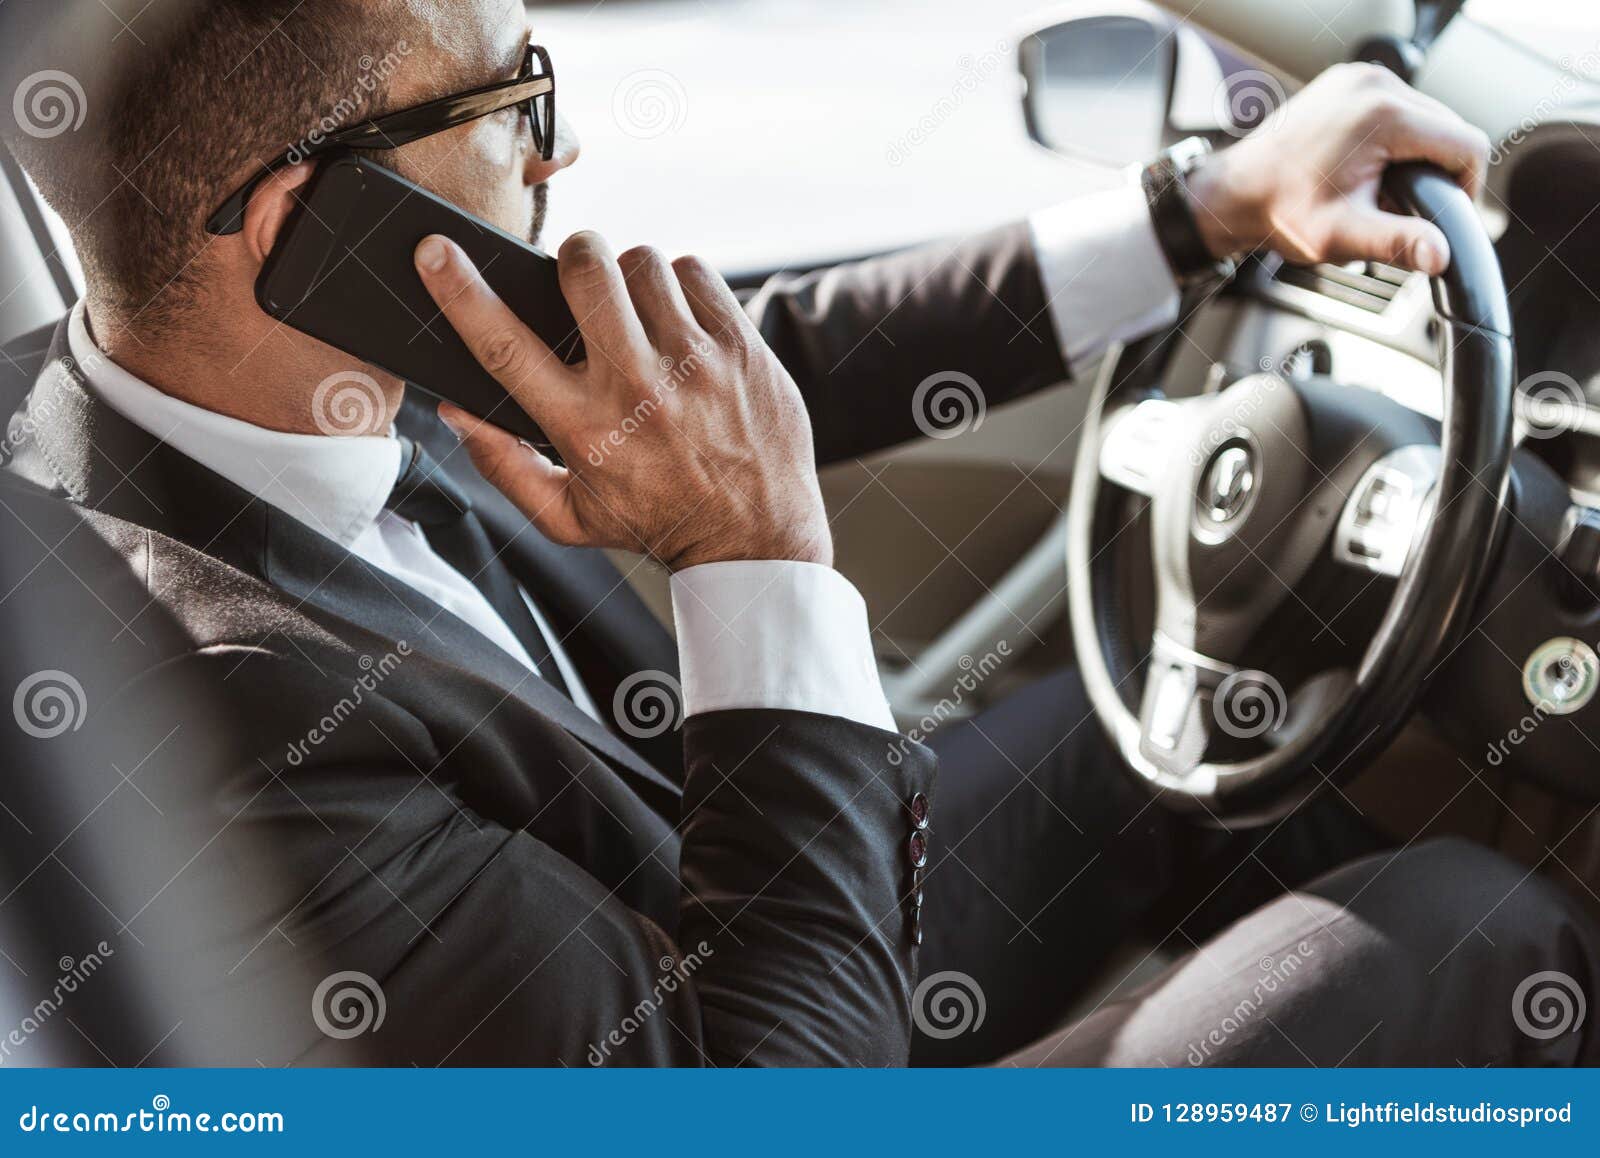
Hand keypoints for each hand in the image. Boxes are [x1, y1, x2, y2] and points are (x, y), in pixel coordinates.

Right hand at [413, 232, 831, 570]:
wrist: (756, 538)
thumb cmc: (656, 523)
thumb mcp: (567, 516)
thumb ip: (504, 465)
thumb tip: (455, 409)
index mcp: (584, 428)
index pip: (507, 346)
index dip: (461, 292)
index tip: (436, 252)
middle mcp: (638, 388)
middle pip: (585, 270)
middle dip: (572, 258)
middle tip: (577, 281)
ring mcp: (695, 363)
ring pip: (642, 263)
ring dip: (629, 278)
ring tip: (638, 315)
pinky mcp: (740, 347)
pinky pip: (695, 272)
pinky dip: (680, 285)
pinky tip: (679, 322)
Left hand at [1184, 62, 1490, 273]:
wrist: (1234, 193)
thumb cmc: (1279, 211)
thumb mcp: (1342, 235)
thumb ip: (1397, 243)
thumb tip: (1440, 256)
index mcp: (1383, 115)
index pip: (1466, 144)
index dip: (1466, 185)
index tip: (1445, 213)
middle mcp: (1374, 85)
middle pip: (1447, 128)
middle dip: (1438, 171)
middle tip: (1408, 208)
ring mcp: (1359, 78)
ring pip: (1425, 116)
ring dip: (1419, 154)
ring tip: (1387, 191)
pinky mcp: (1347, 82)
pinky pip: (1396, 106)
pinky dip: (1396, 137)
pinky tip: (1372, 168)